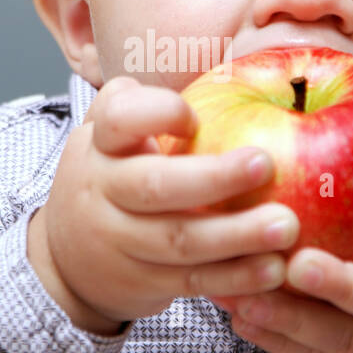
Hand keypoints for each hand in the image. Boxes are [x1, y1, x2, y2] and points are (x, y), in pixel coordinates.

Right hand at [30, 75, 301, 329]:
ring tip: (286, 226)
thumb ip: (151, 107)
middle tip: (267, 163)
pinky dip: (236, 278)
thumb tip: (232, 71)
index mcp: (102, 144)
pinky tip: (274, 269)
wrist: (66, 260)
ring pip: (179, 239)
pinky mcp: (145, 281)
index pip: (119, 118)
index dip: (157, 114)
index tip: (194, 117)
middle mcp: (105, 190)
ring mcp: (122, 241)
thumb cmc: (113, 178)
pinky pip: (193, 281)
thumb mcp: (112, 137)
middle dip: (213, 177)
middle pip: (154, 185)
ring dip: (236, 235)